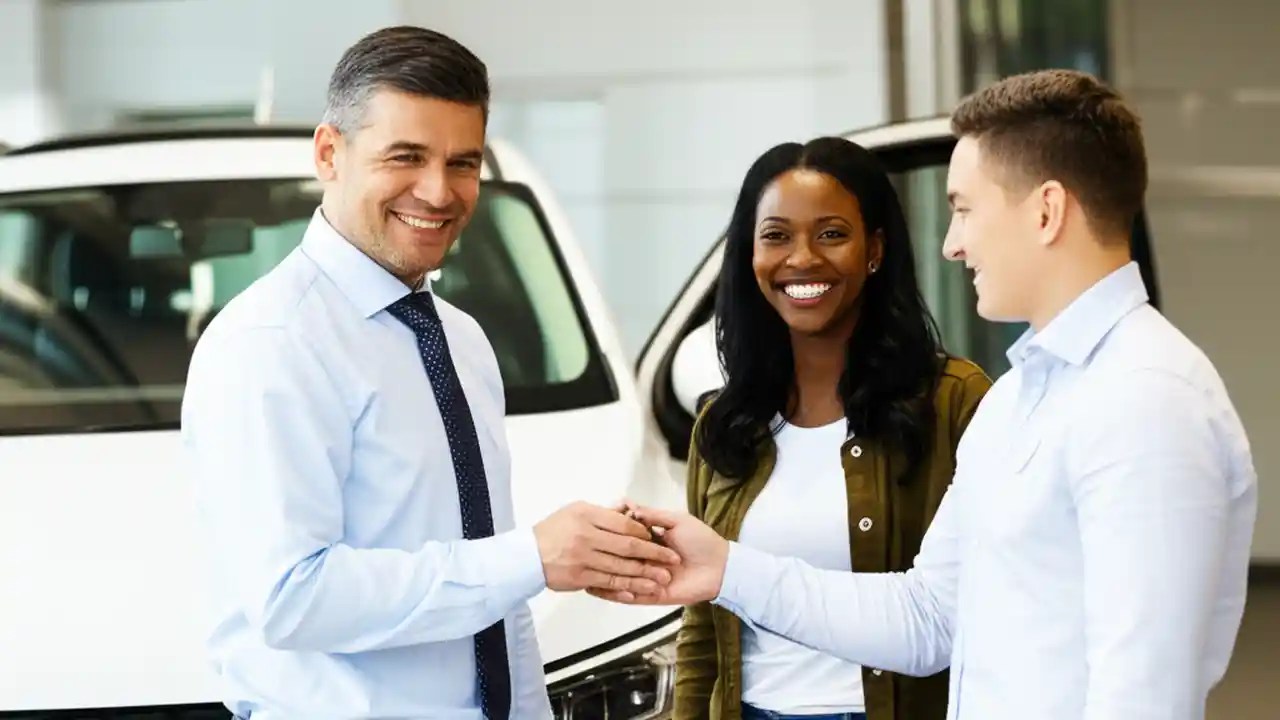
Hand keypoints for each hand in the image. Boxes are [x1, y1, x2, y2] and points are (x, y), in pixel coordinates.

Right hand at [534, 501, 680, 594]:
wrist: (523, 557)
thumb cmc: (551, 531)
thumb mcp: (574, 511)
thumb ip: (602, 512)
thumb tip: (628, 508)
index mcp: (586, 515)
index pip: (624, 523)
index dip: (644, 531)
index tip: (659, 537)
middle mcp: (586, 535)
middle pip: (628, 545)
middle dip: (653, 554)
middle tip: (673, 559)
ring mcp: (583, 558)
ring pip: (622, 567)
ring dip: (645, 575)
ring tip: (663, 579)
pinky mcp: (580, 578)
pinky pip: (608, 584)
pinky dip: (625, 588)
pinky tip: (640, 591)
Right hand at [588, 505, 727, 605]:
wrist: (721, 567)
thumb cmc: (702, 541)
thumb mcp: (677, 520)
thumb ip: (652, 515)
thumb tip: (628, 505)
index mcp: (649, 541)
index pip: (623, 537)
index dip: (610, 533)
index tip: (596, 526)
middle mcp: (644, 560)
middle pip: (617, 558)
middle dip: (603, 554)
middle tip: (588, 548)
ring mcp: (646, 578)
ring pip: (619, 578)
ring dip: (607, 573)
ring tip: (589, 569)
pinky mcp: (651, 595)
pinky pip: (629, 596)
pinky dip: (615, 593)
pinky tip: (602, 587)